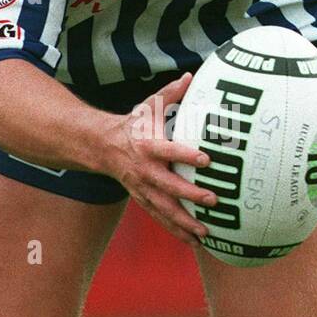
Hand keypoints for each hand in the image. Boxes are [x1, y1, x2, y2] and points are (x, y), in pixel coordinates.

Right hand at [104, 72, 216, 244]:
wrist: (102, 147)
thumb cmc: (134, 124)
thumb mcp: (149, 106)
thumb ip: (170, 93)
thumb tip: (191, 74)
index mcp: (148, 145)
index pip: (169, 150)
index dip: (186, 155)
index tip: (206, 159)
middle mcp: (145, 170)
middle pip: (168, 185)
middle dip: (190, 194)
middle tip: (214, 199)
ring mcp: (143, 189)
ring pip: (164, 208)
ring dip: (184, 222)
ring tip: (206, 232)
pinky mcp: (143, 200)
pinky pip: (161, 218)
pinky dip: (177, 231)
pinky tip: (195, 242)